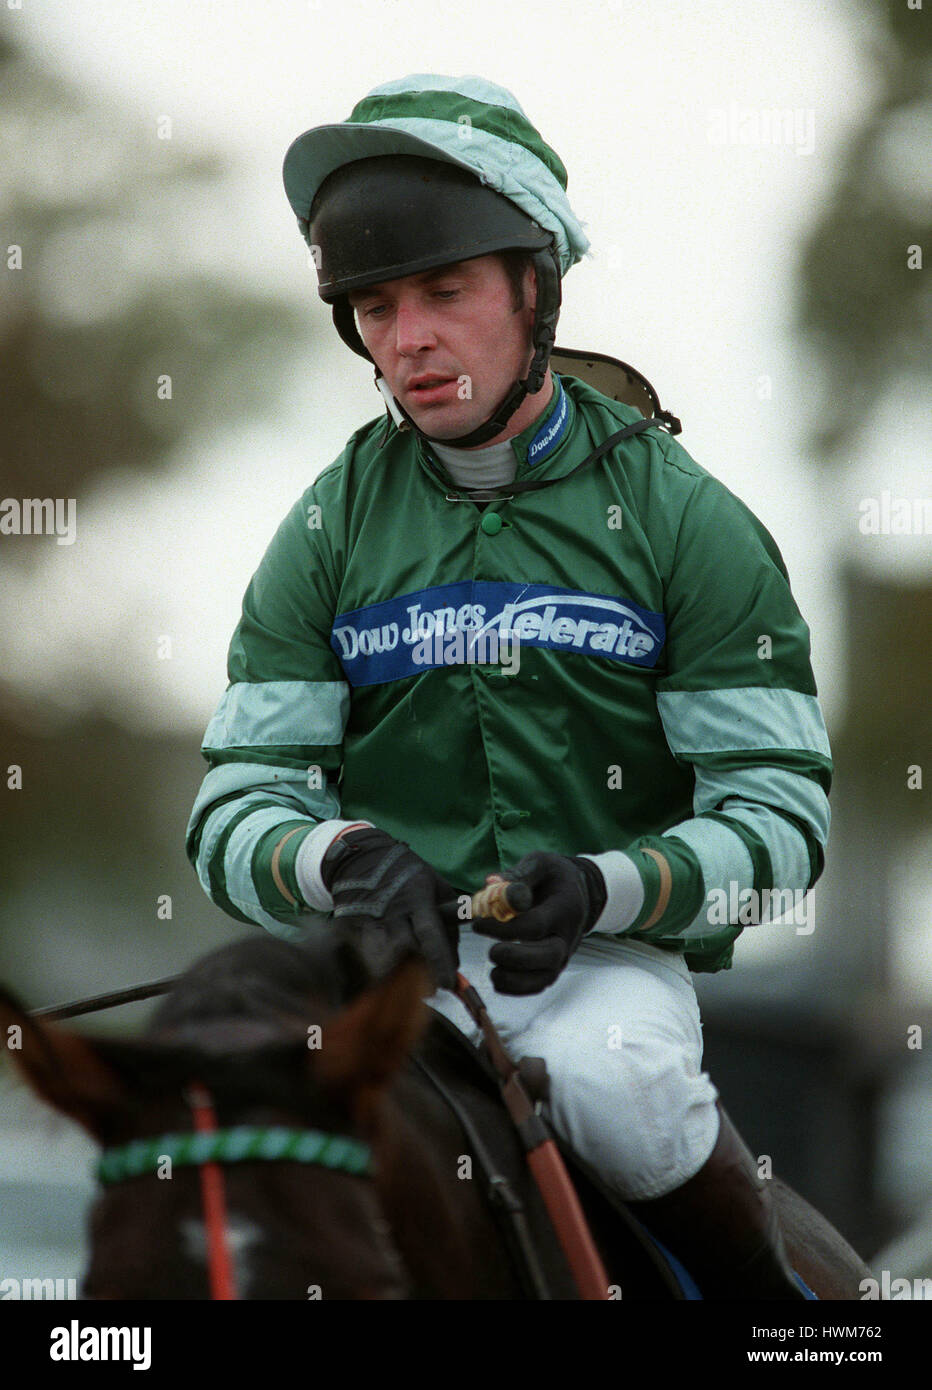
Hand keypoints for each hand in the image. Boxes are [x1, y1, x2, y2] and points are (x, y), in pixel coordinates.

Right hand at [321, 827, 459, 989]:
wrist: (362, 860)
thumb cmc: (407, 874)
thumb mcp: (437, 886)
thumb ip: (449, 921)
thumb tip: (453, 959)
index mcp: (417, 899)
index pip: (429, 935)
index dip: (440, 961)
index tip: (449, 984)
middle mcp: (392, 913)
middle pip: (405, 952)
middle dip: (421, 976)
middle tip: (433, 989)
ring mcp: (369, 923)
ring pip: (383, 960)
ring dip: (399, 977)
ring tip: (411, 986)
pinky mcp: (352, 931)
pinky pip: (365, 959)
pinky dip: (378, 972)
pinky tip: (388, 978)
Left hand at [471, 852, 606, 994]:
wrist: (578, 893)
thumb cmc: (552, 877)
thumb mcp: (540, 864)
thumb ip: (517, 875)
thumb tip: (490, 884)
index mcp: (564, 907)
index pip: (536, 925)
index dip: (505, 928)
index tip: (478, 924)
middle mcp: (567, 935)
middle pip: (548, 956)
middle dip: (516, 957)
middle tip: (491, 951)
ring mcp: (562, 953)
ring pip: (546, 977)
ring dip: (516, 980)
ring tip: (492, 971)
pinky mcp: (553, 965)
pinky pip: (540, 985)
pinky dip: (518, 989)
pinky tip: (497, 979)